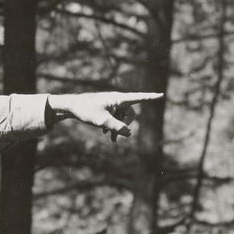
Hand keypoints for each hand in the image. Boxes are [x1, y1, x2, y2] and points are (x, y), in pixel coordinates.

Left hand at [46, 92, 162, 141]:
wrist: (72, 106)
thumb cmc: (86, 111)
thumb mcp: (101, 121)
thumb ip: (116, 127)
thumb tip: (129, 134)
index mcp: (118, 99)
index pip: (138, 98)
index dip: (150, 98)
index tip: (161, 95)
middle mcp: (117, 100)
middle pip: (130, 113)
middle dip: (125, 126)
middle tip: (114, 138)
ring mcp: (113, 104)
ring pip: (123, 117)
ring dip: (118, 128)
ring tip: (109, 138)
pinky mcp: (108, 108)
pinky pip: (117, 117)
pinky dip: (113, 125)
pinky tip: (105, 133)